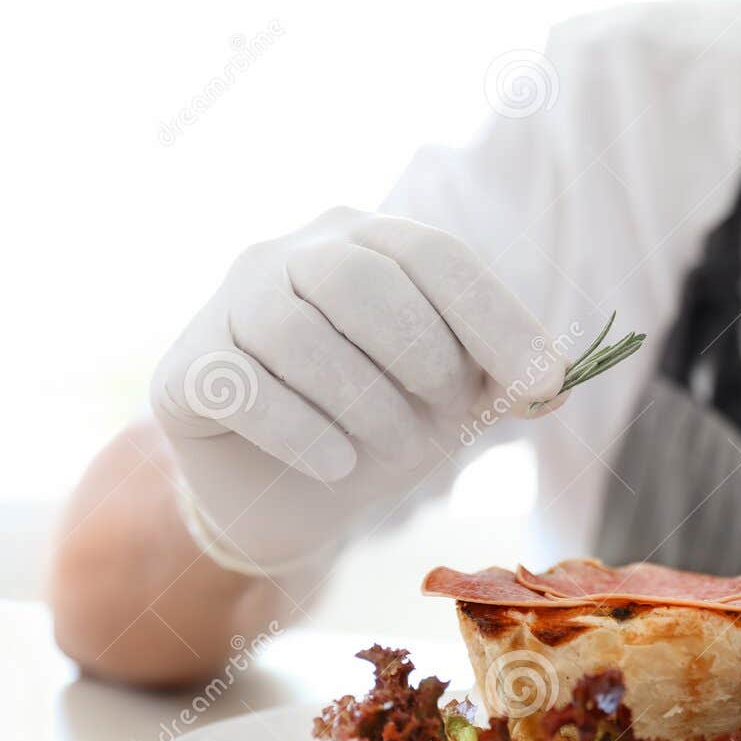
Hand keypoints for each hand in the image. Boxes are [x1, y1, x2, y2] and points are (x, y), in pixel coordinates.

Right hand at [150, 206, 563, 570]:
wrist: (288, 498)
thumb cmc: (378, 426)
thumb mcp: (454, 403)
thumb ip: (503, 384)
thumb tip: (555, 384)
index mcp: (367, 242)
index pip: (434, 254)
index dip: (496, 320)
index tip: (543, 384)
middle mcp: (290, 253)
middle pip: (359, 276)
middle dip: (420, 355)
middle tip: (444, 418)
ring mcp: (228, 305)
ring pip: (294, 330)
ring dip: (364, 403)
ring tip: (394, 452)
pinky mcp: (185, 373)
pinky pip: (240, 385)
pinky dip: (301, 432)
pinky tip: (338, 466)